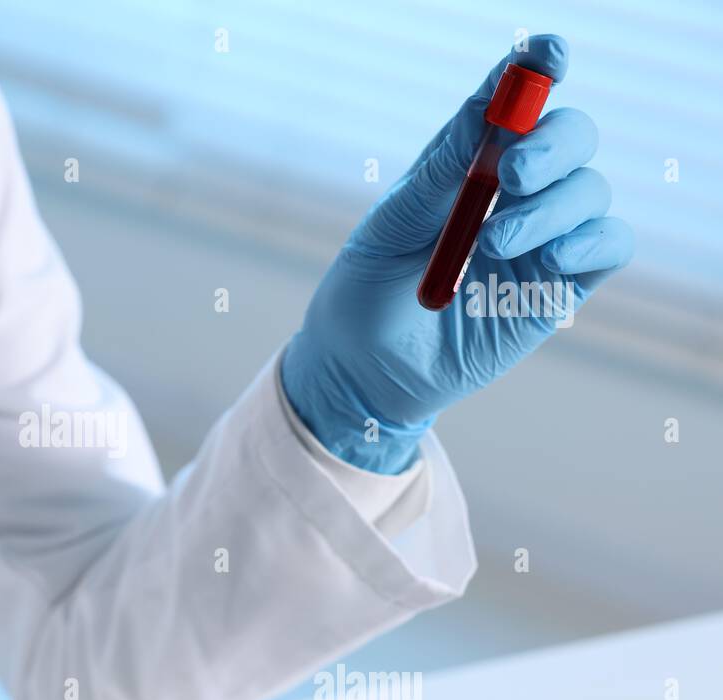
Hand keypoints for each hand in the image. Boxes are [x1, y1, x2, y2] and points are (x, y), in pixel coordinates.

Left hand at [280, 35, 633, 472]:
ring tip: (493, 243)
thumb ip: (440, 172)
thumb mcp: (390, 226)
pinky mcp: (557, 288)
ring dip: (550, 209)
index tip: (547, 55)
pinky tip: (549, 259)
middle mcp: (512, 195)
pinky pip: (609, 246)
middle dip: (552, 144)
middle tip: (512, 174)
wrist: (362, 373)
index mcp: (465, 166)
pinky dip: (591, 241)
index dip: (535, 70)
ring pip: (591, 190)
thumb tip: (486, 108)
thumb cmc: (364, 294)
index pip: (514, 103)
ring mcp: (540, 239)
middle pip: (571, 137)